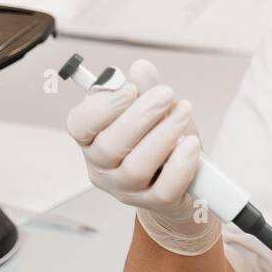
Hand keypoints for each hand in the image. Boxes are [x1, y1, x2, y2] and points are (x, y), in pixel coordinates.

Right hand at [65, 58, 218, 254]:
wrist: (184, 181)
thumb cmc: (162, 141)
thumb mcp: (155, 110)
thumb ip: (146, 88)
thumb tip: (140, 68)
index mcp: (93, 140)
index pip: (79, 126)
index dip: (101, 107)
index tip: (129, 89)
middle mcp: (103, 168)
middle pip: (109, 147)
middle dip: (140, 116)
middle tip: (166, 93)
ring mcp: (127, 190)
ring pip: (136, 167)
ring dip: (163, 135)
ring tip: (184, 112)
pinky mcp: (155, 204)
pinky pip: (164, 188)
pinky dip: (180, 164)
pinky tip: (191, 144)